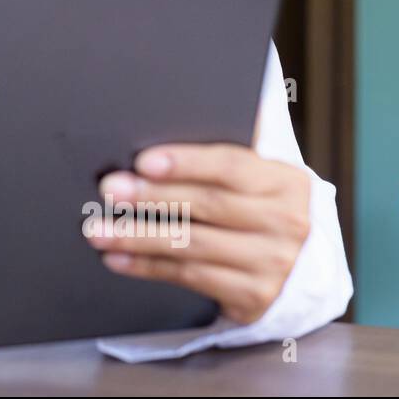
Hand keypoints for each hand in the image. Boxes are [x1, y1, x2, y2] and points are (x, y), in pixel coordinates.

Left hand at [84, 144, 311, 324]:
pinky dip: (147, 267)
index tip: (143, 161)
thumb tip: (185, 102)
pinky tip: (116, 258)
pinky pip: (189, 277)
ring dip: (138, 236)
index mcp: (284, 180)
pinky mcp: (253, 296)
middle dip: (152, 196)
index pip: (231, 166)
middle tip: (109, 189)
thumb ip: (228, 147)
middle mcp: (285, 222)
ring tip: (97, 230)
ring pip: (193, 245)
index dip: (186, 162)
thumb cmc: (261, 207)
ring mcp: (272, 263)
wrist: (301, 268)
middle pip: (208, 205)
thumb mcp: (260, 176)